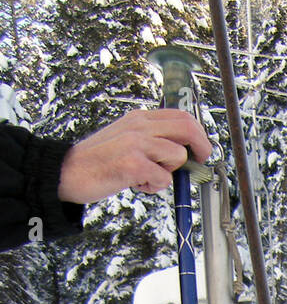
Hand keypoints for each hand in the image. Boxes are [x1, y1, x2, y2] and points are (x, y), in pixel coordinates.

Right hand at [57, 109, 212, 204]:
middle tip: (200, 162)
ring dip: (168, 174)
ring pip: (177, 156)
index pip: (181, 116)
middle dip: (201, 147)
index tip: (202, 149)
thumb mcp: (127, 139)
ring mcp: (136, 143)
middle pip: (187, 128)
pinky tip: (136, 184)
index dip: (200, 134)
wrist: (69, 172)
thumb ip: (152, 141)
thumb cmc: (99, 161)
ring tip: (146, 177)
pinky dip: (154, 187)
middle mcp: (139, 126)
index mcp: (140, 118)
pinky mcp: (133, 163)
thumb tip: (183, 152)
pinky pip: (163, 178)